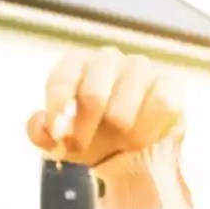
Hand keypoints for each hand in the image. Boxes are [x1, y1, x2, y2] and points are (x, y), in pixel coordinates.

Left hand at [26, 46, 183, 166]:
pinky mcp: (167, 84)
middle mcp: (107, 59)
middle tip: (80, 149)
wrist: (131, 147)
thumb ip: (42, 133)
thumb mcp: (61, 138)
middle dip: (83, 131)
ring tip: (117, 142)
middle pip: (93, 96)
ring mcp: (139, 68)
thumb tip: (42, 127)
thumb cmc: (90, 133)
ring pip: (123, 111)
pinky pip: (157, 110)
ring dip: (116, 137)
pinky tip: (140, 138)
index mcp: (76, 64)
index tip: (58, 136)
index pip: (62, 79)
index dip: (57, 111)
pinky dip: (145, 133)